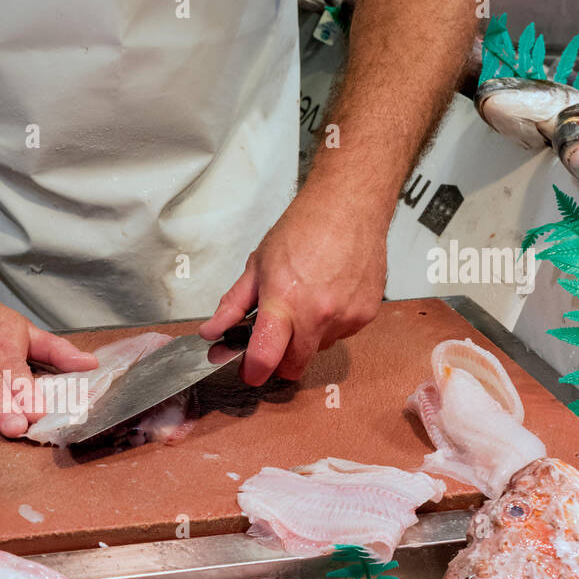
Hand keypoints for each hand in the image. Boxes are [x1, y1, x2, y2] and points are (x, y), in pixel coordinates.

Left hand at [199, 186, 386, 384]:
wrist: (350, 206)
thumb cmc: (303, 229)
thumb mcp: (257, 265)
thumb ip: (233, 305)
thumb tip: (212, 332)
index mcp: (284, 302)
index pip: (266, 358)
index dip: (254, 372)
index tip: (250, 372)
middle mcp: (318, 315)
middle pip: (294, 366)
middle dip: (280, 360)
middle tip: (273, 336)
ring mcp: (345, 317)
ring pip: (318, 350)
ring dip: (308, 338)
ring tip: (307, 300)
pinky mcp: (366, 315)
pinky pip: (341, 334)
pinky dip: (331, 324)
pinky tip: (329, 294)